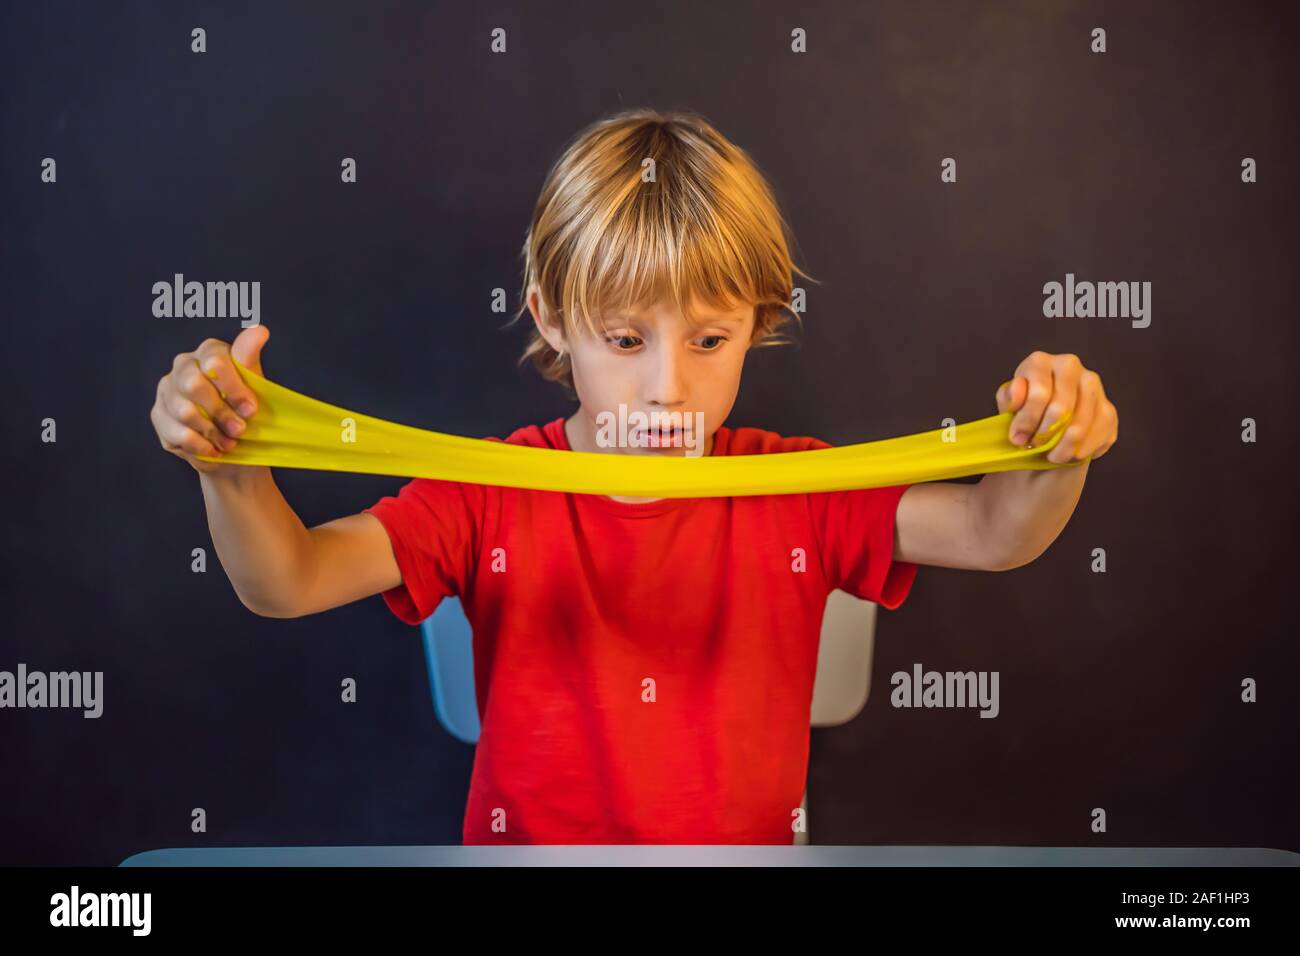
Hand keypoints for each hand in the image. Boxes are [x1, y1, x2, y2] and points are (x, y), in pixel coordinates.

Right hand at [150, 325, 269, 474]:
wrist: (235, 447)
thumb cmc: (246, 410)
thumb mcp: (255, 386)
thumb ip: (249, 359)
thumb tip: (259, 330)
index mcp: (209, 352)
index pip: (215, 361)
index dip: (234, 388)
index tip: (251, 410)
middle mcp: (183, 366)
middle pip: (193, 385)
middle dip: (221, 412)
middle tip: (239, 429)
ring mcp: (167, 390)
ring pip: (184, 411)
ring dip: (212, 432)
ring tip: (229, 442)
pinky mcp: (158, 415)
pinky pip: (177, 433)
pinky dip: (201, 446)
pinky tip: (213, 449)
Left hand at [995, 351, 1117, 463]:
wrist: (1043, 428)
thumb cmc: (1023, 415)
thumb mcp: (1008, 407)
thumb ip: (1009, 398)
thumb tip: (1018, 389)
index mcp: (1040, 362)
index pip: (1039, 392)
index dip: (1027, 420)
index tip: (1018, 439)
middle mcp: (1070, 366)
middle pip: (1061, 407)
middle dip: (1045, 434)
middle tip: (1035, 447)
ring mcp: (1092, 385)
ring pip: (1081, 424)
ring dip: (1063, 447)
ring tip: (1051, 456)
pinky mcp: (1108, 408)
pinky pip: (1098, 434)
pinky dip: (1082, 450)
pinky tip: (1070, 454)